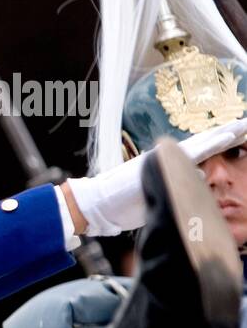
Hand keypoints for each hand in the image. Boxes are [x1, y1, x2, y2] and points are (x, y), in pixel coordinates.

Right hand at [66, 120, 246, 235]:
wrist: (97, 204)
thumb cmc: (122, 203)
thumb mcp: (153, 195)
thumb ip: (175, 188)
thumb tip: (198, 180)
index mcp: (167, 166)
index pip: (199, 151)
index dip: (218, 142)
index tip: (238, 134)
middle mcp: (166, 160)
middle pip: (202, 144)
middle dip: (225, 134)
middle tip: (245, 123)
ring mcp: (162, 161)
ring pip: (198, 147)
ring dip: (219, 137)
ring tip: (239, 128)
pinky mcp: (158, 166)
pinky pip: (187, 157)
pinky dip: (205, 148)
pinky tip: (221, 140)